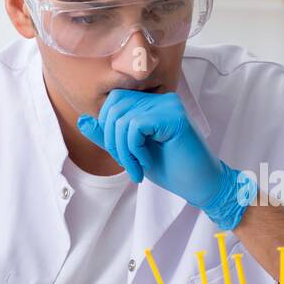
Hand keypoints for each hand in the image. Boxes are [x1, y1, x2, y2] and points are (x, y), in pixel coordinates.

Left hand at [77, 89, 252, 229]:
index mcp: (152, 103)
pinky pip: (135, 126)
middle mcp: (161, 99)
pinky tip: (147, 162)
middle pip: (114, 107)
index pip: (114, 101)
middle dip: (112, 141)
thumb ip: (109, 136)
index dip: (108, 129)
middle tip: (129, 165)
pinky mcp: (174, 116)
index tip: (124, 156)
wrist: (201, 185)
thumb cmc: (172, 169)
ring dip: (124, 150)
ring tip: (138, 167)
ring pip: (122, 119)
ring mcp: (169, 105)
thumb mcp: (131, 152)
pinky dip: (134, 149)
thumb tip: (82, 120)